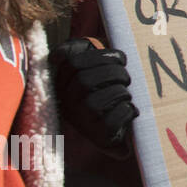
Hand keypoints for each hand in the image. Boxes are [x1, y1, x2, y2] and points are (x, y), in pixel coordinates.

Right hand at [50, 38, 137, 157]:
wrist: (121, 125)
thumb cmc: (108, 86)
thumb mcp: (91, 61)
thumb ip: (75, 49)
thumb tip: (56, 56)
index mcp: (63, 85)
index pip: (73, 64)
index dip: (102, 56)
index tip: (120, 59)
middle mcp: (68, 105)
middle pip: (85, 81)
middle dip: (115, 73)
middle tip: (126, 77)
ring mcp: (82, 123)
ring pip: (98, 101)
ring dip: (122, 92)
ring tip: (127, 94)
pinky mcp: (100, 137)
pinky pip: (112, 120)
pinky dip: (127, 111)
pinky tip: (131, 109)